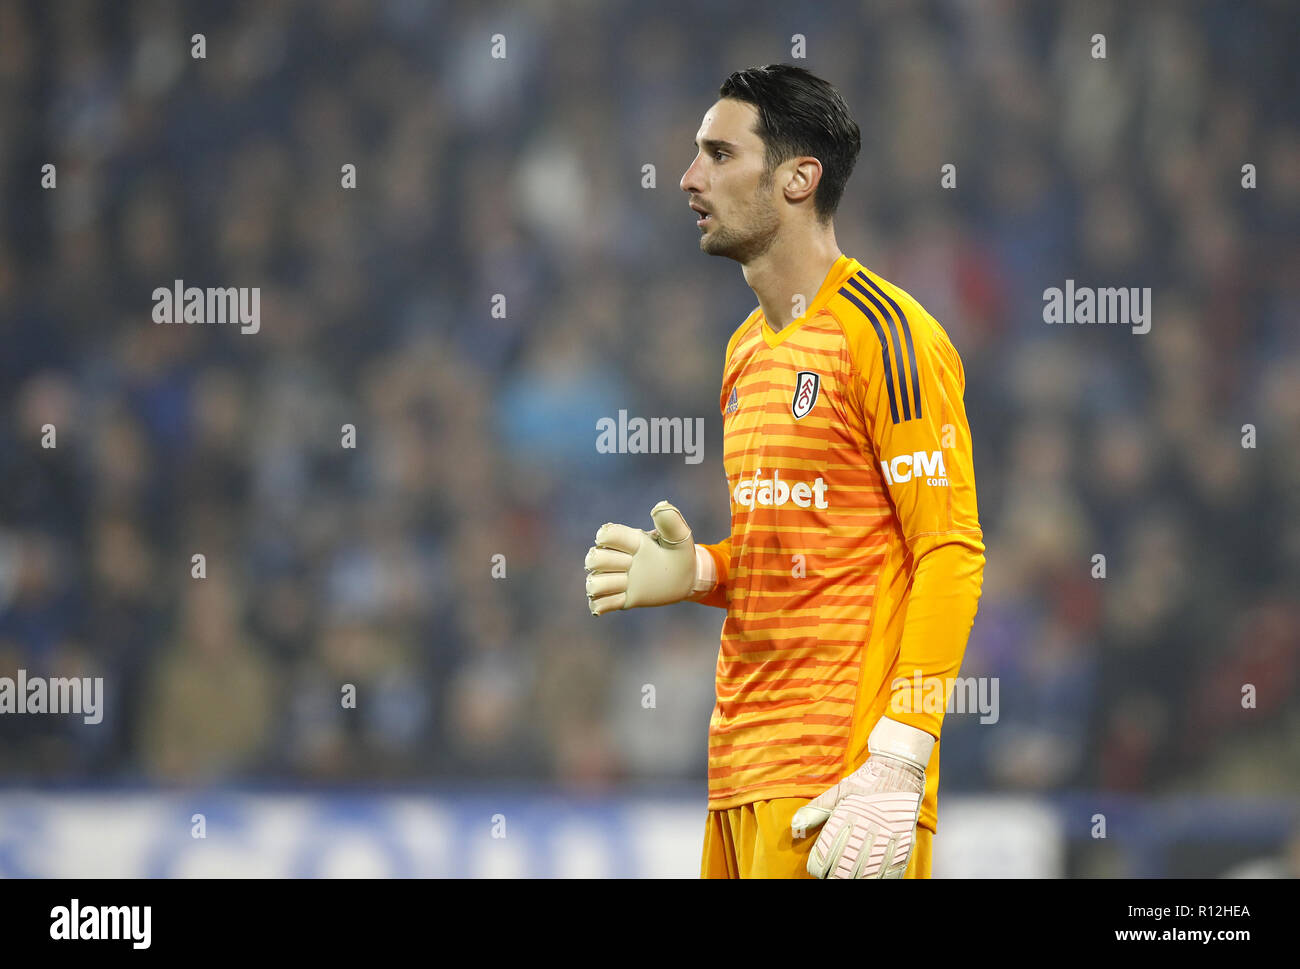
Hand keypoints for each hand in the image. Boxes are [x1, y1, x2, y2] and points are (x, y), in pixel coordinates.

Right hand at [584, 500, 705, 614]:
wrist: (684, 581)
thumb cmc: (680, 555)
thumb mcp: (680, 537)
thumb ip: (671, 520)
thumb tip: (658, 506)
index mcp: (627, 539)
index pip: (604, 535)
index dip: (615, 542)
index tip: (638, 548)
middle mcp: (615, 557)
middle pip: (592, 558)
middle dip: (614, 565)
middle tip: (634, 567)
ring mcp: (613, 579)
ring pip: (592, 584)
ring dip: (611, 586)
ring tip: (628, 585)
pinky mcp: (615, 598)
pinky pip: (596, 604)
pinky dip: (607, 604)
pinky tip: (624, 598)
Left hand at [791, 718, 933, 878]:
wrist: (899, 767)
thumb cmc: (866, 780)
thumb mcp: (838, 792)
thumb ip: (815, 811)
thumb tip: (795, 827)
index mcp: (848, 817)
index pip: (827, 855)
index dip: (819, 868)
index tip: (817, 871)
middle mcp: (868, 827)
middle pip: (846, 867)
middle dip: (836, 876)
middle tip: (831, 877)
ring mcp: (888, 835)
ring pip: (869, 871)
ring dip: (858, 878)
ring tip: (849, 879)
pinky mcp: (905, 839)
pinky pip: (894, 866)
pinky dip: (883, 876)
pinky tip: (875, 878)